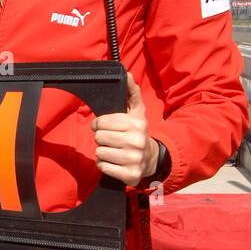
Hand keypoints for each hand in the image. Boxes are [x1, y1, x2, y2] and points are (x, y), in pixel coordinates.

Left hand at [91, 72, 158, 186]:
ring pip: (99, 152)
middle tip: (112, 139)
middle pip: (99, 137)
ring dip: (103, 152)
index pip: (101, 122)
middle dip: (102, 138)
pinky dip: (105, 164)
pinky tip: (115, 162)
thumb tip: (126, 74)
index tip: (105, 126)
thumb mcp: (137, 111)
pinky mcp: (130, 175)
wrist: (151, 159)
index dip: (99, 124)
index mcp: (137, 124)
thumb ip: (131, 92)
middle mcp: (137, 142)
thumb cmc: (138, 132)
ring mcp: (134, 160)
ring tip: (114, 150)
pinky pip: (102, 166)